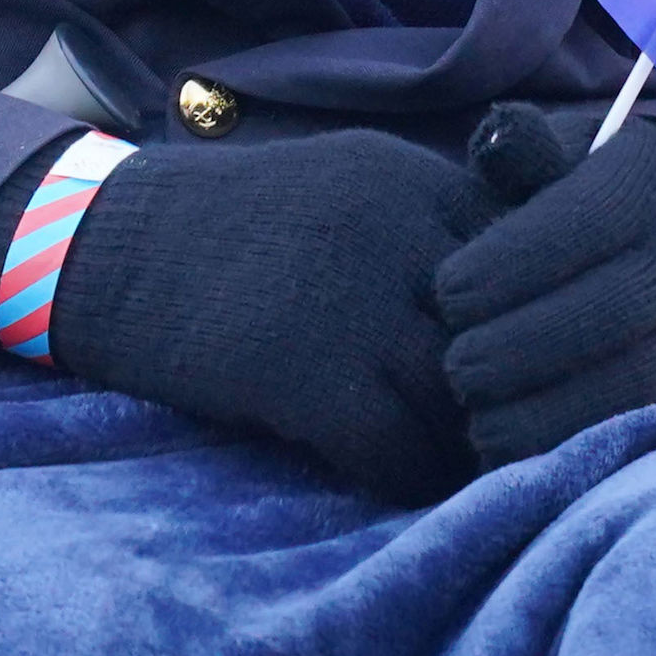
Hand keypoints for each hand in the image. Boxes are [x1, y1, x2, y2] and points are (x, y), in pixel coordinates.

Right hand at [49, 128, 496, 509]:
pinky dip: (406, 475)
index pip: (540, 266)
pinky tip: (384, 468)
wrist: (115, 245)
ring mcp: (356, 297)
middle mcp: (405, 228)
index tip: (528, 370)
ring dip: (462, 444)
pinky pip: (401, 450)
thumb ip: (445, 225)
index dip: (538, 329)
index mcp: (425, 180)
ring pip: (466, 403)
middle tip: (498, 432)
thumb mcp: (360, 187)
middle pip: (514, 339)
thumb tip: (539, 305)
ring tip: (444, 457)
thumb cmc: (247, 229)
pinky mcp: (305, 369)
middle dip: (514, 395)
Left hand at [434, 104, 655, 465]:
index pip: (583, 222)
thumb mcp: (572, 153)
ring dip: (547, 411)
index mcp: (648, 183)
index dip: (510, 264)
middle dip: (524, 345)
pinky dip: (573, 446)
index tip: (446, 294)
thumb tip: (494, 143)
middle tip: (456, 367)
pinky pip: (640, 425)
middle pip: (613, 309)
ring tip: (478, 420)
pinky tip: (513, 453)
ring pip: (635, 381)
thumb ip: (526, 151)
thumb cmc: (599, 193)